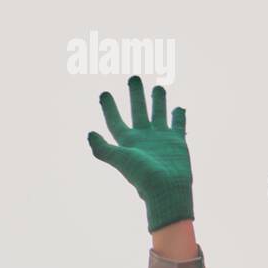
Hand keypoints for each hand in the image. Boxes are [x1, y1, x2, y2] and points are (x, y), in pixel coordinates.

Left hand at [87, 76, 192, 232]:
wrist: (167, 189)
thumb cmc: (143, 176)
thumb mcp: (120, 160)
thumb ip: (103, 148)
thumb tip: (89, 134)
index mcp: (128, 142)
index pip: (115, 121)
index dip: (109, 108)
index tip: (104, 93)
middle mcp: (144, 138)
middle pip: (138, 111)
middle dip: (135, 95)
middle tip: (133, 78)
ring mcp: (161, 139)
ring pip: (159, 113)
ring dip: (158, 100)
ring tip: (158, 87)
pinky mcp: (177, 141)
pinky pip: (178, 124)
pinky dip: (178, 115)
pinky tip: (178, 107)